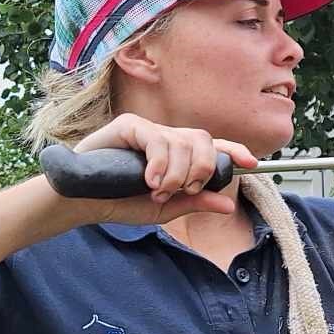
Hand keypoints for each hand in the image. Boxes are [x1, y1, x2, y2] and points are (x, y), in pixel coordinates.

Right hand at [62, 114, 260, 224]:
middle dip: (202, 169)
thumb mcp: (164, 208)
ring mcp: (148, 130)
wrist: (81, 202)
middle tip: (184, 190)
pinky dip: (160, 163)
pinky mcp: (129, 125)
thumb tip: (228, 202)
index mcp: (177, 156)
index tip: (251, 163)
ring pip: (184, 142)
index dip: (233, 150)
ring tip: (156, 190)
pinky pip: (158, 139)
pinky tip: (149, 180)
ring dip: (177, 173)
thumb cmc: (119, 202)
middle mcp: (166, 139)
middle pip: (204, 141)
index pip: (212, 146)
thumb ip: (194, 203)